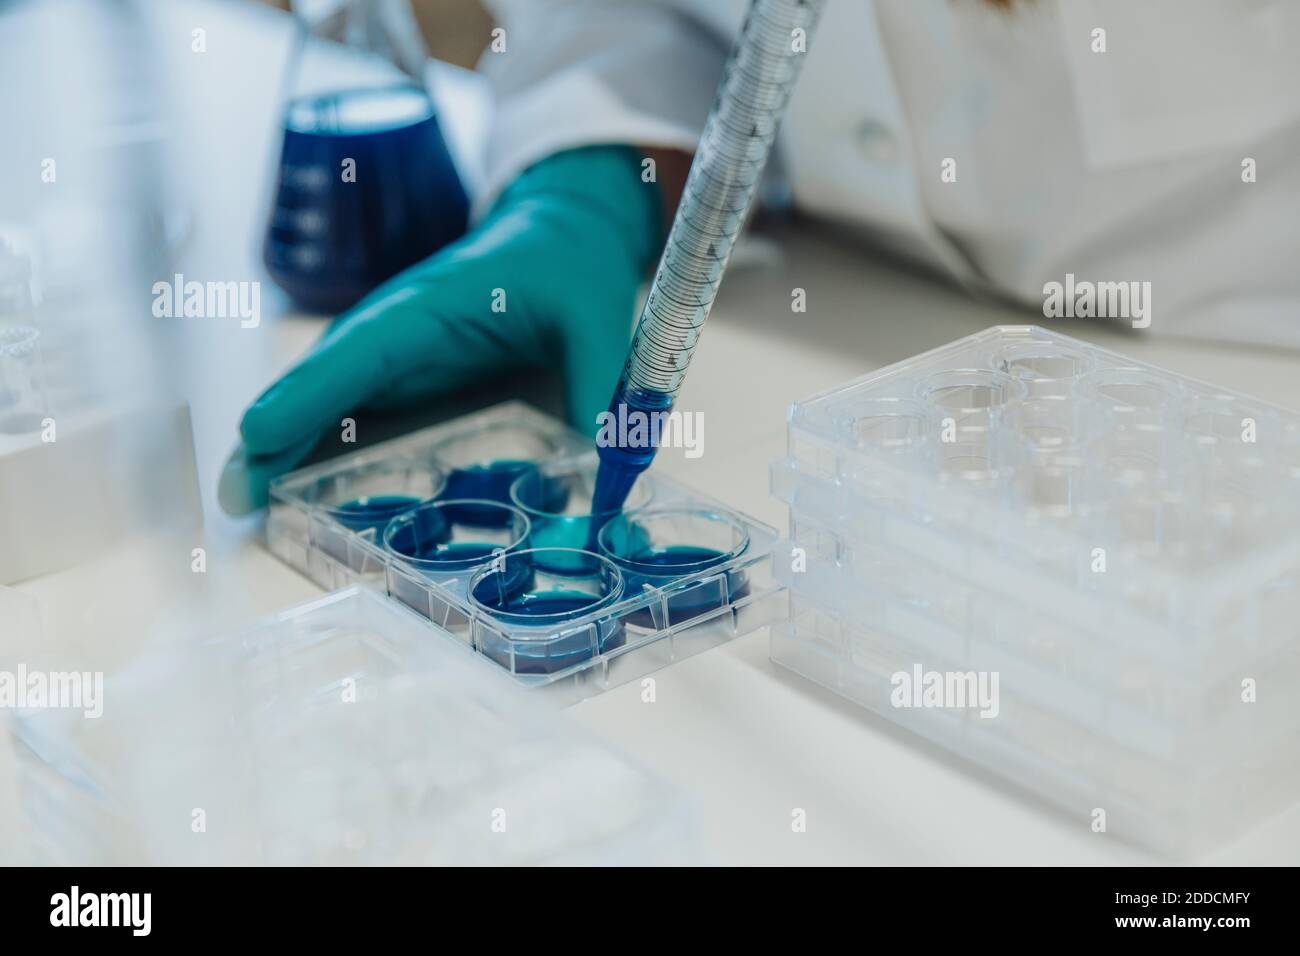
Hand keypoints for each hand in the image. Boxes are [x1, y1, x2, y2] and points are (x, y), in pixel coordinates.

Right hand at [218, 146, 661, 513]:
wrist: (554, 232)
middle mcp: (392, 332)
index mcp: (430, 307)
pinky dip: (309, 446)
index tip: (257, 435)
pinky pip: (342, 412)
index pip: (359, 352)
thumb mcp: (597, 321)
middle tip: (230, 499)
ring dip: (278, 447)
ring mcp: (387, 356)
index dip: (308, 394)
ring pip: (318, 400)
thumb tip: (615, 478)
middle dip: (270, 436)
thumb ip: (603, 393)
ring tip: (240, 505)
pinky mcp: (395, 376)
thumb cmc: (566, 267)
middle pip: (318, 382)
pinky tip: (288, 491)